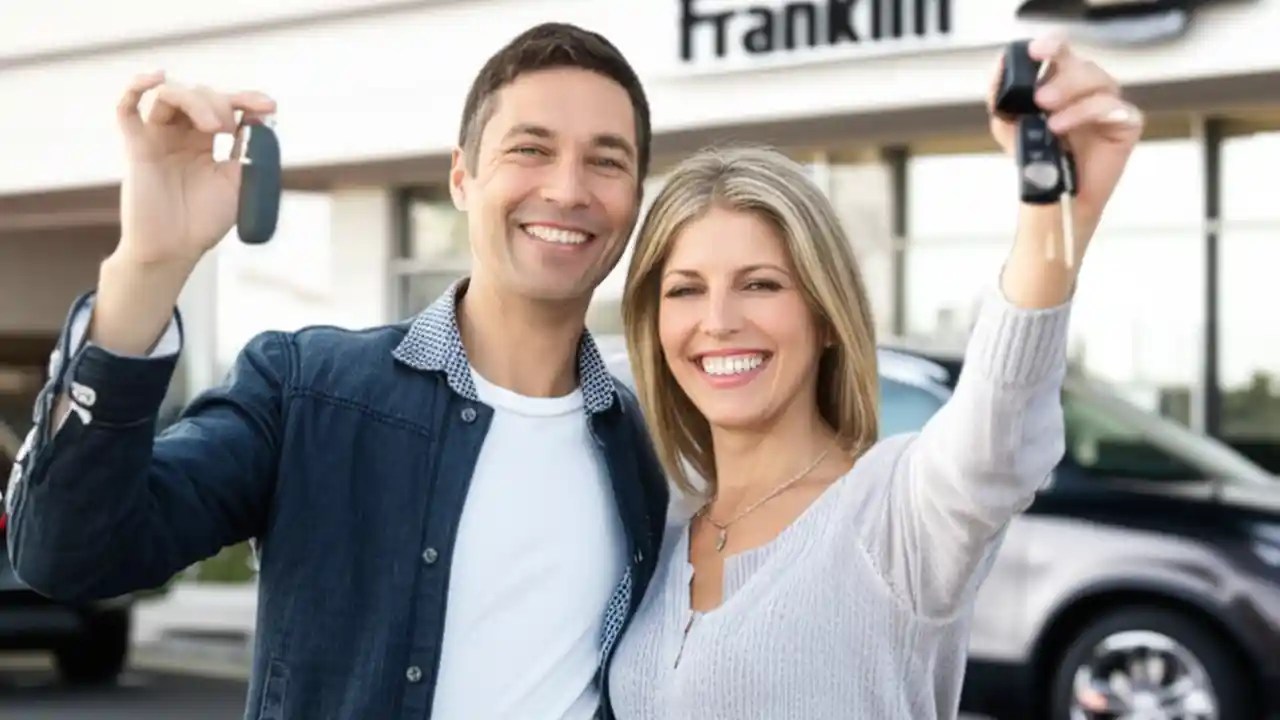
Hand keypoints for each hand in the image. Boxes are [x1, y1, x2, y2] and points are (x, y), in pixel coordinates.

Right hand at [116, 71, 276, 266]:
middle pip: (198, 95)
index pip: (224, 108)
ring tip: (215, 127)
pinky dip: (137, 86)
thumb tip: (262, 121)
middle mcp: (180, 136)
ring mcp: (157, 138)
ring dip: (196, 101)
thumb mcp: (239, 184)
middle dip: (221, 104)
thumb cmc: (203, 222)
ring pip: (169, 95)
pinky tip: (156, 77)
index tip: (269, 106)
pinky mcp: (136, 146)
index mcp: (205, 144)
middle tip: (230, 129)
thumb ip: (248, 152)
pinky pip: (126, 108)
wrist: (174, 250)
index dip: (246, 101)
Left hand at [988, 35, 1144, 249]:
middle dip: (1062, 79)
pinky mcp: (1126, 123)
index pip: (1061, 54)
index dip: (1051, 46)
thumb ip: (1000, 98)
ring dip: (1073, 97)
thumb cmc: (1038, 159)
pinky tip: (1065, 127)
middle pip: (1082, 66)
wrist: (1054, 197)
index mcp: (1061, 82)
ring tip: (1051, 121)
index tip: (1035, 52)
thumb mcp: (1009, 126)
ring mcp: (1109, 104)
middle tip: (1041, 99)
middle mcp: (1087, 89)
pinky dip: (1090, 113)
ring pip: (1100, 82)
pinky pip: (1115, 108)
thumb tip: (998, 69)